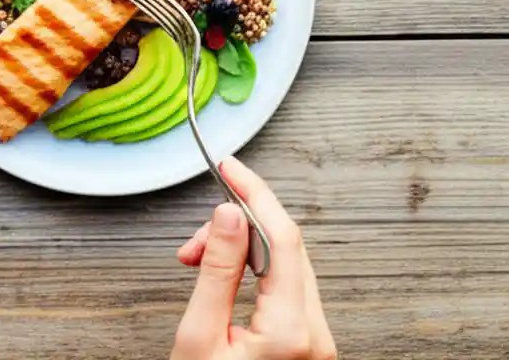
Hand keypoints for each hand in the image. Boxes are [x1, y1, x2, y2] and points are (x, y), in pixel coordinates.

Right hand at [171, 158, 335, 359]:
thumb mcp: (198, 338)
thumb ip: (215, 272)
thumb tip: (229, 214)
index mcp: (292, 332)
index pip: (282, 237)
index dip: (256, 193)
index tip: (231, 168)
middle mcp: (317, 336)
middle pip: (286, 249)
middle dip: (237, 230)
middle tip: (190, 245)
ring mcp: (318, 344)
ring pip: (288, 268)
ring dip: (243, 253)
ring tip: (196, 265)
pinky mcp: (310, 348)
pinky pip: (288, 292)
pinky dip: (255, 276)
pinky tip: (224, 282)